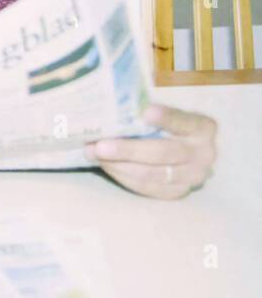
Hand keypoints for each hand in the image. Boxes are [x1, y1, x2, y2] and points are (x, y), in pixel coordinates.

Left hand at [84, 103, 216, 199]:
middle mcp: (204, 154)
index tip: (145, 112)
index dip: (166, 118)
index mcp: (203, 127)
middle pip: (163, 153)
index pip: (184, 121)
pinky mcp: (178, 192)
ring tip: (93, 153)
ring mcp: (193, 176)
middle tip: (100, 145)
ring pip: (151, 174)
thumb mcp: (162, 112)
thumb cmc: (164, 125)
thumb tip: (112, 105)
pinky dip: (122, 176)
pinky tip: (105, 165)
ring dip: (118, 165)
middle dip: (128, 149)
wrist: (180, 150)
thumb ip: (146, 110)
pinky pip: (146, 188)